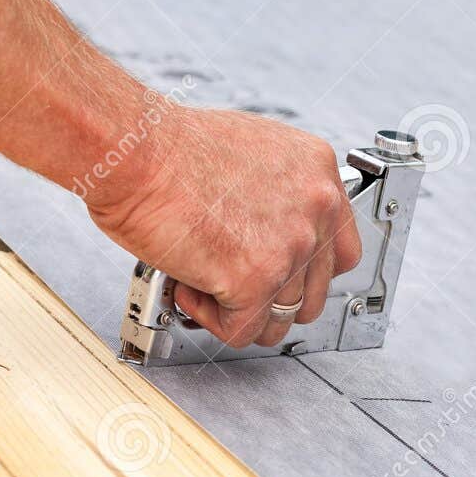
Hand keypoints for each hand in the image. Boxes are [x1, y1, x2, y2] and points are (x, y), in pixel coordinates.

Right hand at [86, 103, 362, 347]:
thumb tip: (264, 231)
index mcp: (317, 172)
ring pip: (279, 319)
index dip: (302, 272)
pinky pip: (241, 330)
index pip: (339, 250)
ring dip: (238, 310)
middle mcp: (316, 208)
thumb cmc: (169, 146)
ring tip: (200, 279)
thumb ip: (274, 195)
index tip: (278, 275)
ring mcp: (291, 247)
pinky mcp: (255, 281)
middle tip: (231, 285)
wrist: (135, 152)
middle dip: (269, 297)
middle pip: (314, 293)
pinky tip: (188, 285)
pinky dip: (210, 319)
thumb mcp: (249, 152)